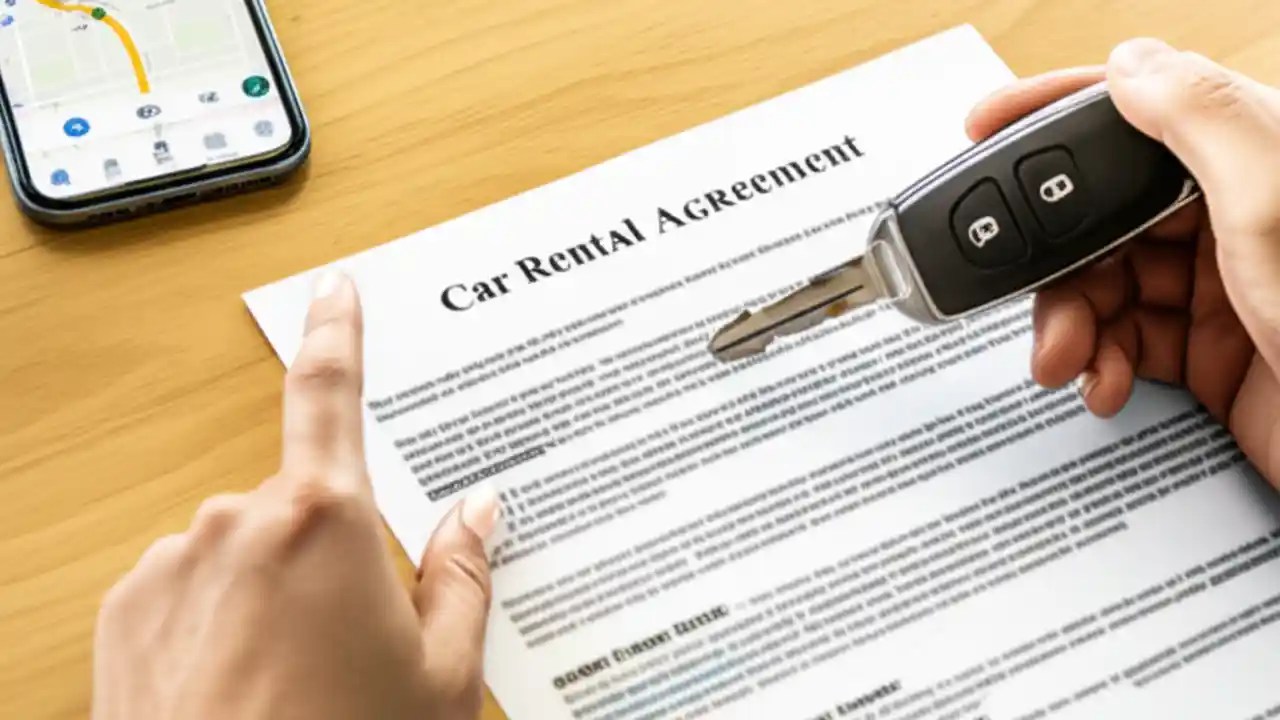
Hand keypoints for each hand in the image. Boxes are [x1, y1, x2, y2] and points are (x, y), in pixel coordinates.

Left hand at [92, 272, 500, 719]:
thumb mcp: (442, 677)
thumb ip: (464, 577)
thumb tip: (481, 511)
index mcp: (323, 520)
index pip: (330, 393)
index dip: (337, 332)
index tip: (334, 289)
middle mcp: (236, 524)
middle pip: (298, 504)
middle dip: (328, 551)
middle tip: (356, 638)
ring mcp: (170, 567)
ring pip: (239, 552)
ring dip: (269, 593)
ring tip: (294, 683)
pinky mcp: (122, 615)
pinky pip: (185, 590)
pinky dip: (213, 622)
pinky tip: (240, 690)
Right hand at [966, 38, 1278, 485]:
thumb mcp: (1275, 210)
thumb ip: (1204, 121)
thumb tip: (1129, 66)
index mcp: (1255, 157)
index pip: (1138, 110)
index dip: (1055, 116)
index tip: (987, 128)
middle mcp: (1236, 215)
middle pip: (1102, 210)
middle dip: (1053, 254)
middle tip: (1024, 282)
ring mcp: (1222, 286)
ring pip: (1103, 282)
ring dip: (1067, 321)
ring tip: (1065, 356)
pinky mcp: (1212, 352)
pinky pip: (1122, 342)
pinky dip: (1096, 363)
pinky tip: (1102, 381)